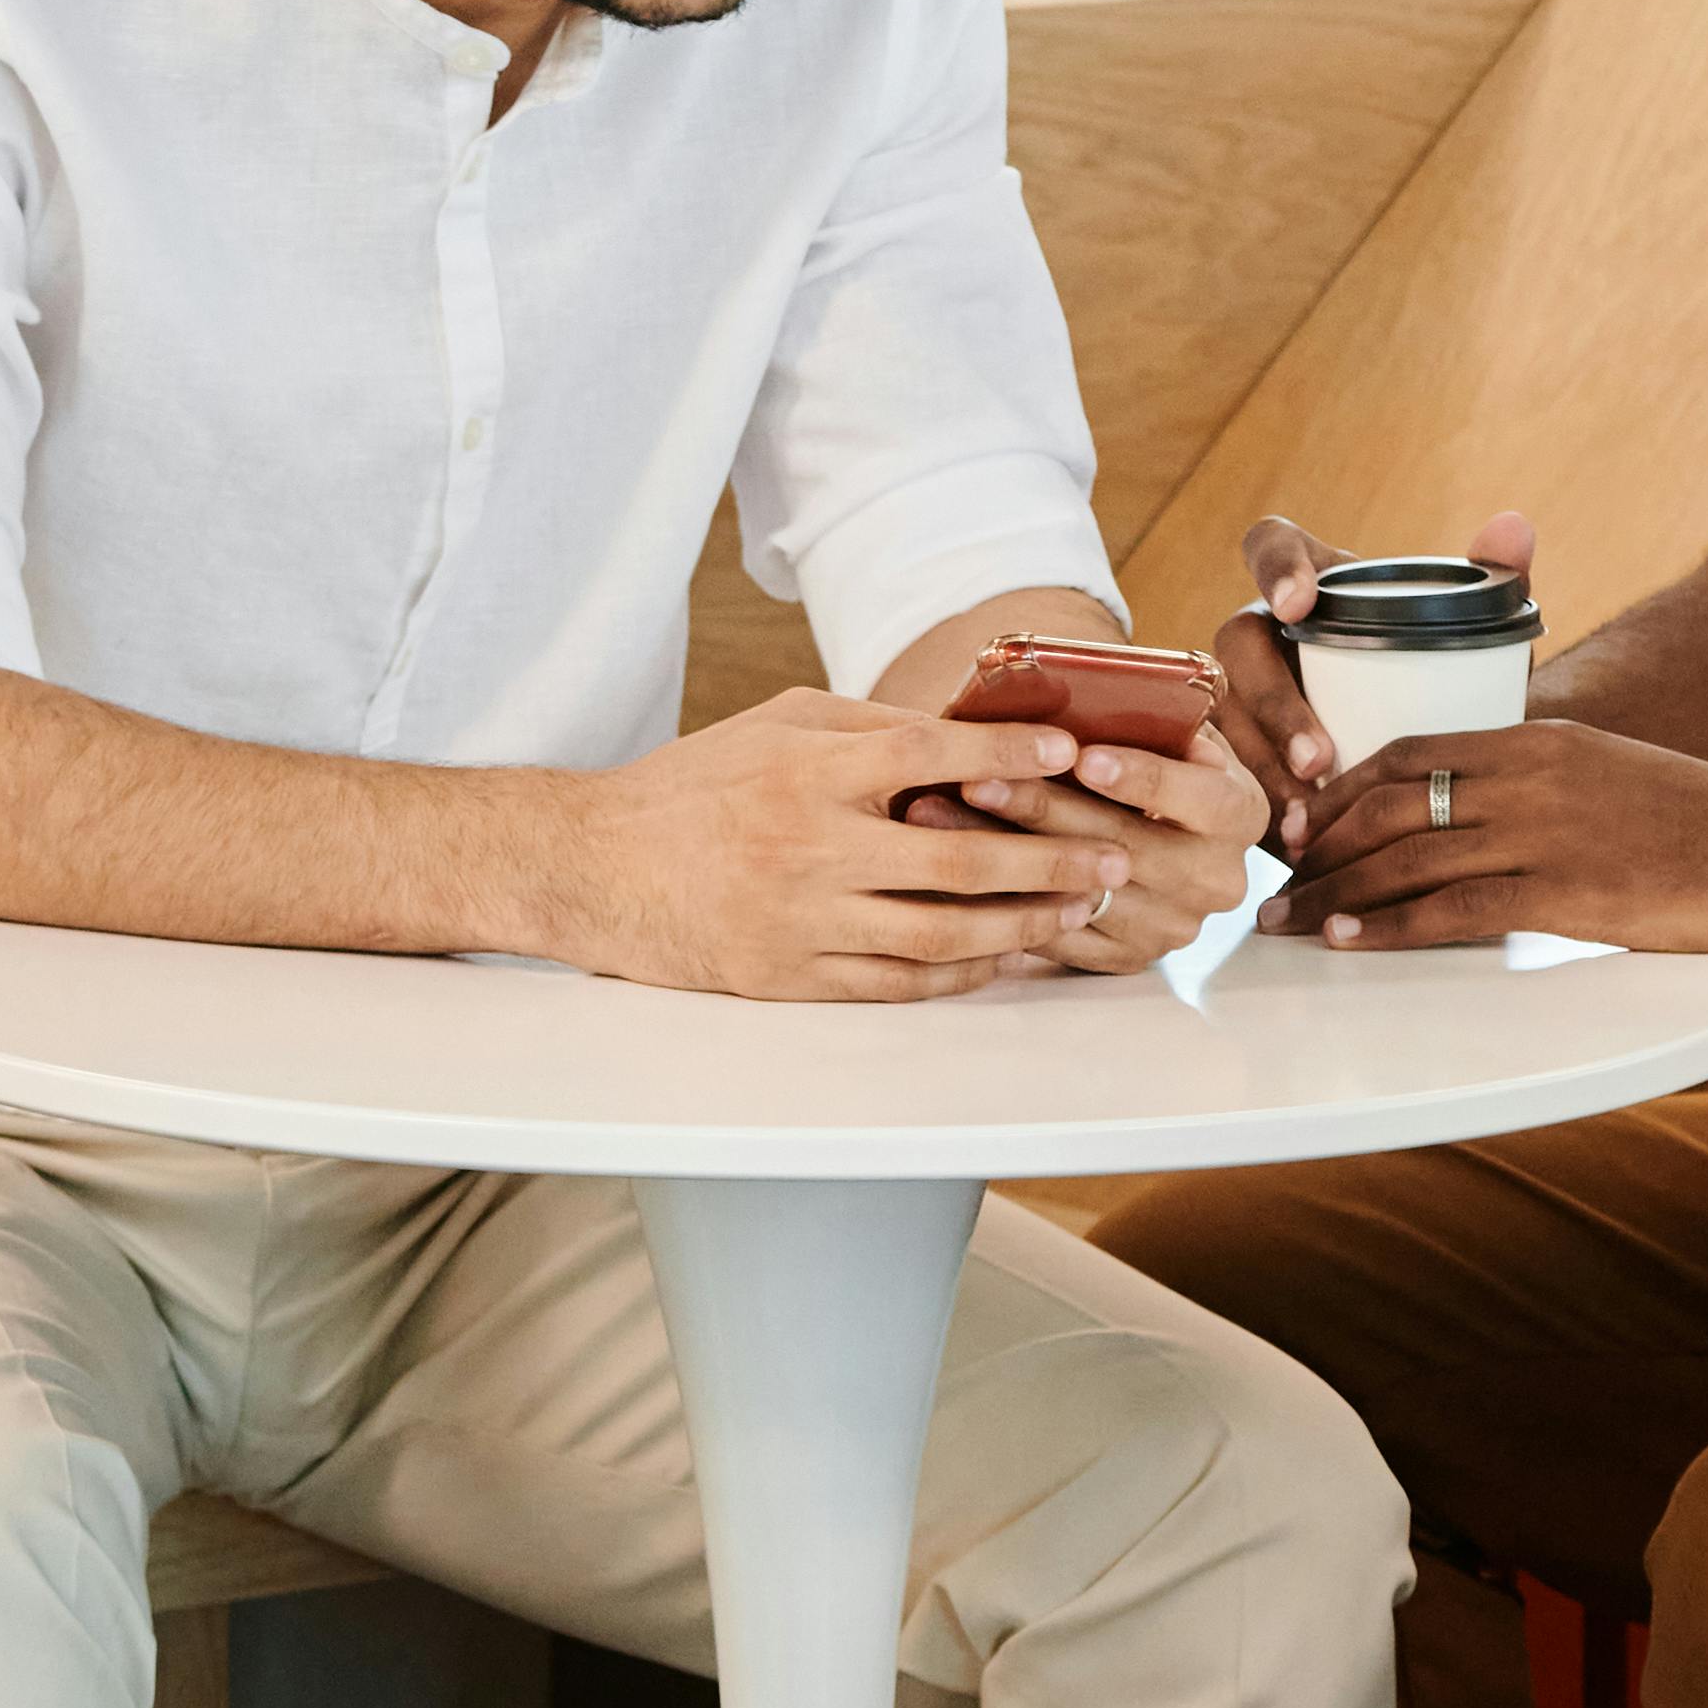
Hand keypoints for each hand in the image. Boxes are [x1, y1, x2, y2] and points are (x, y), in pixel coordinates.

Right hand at [556, 697, 1157, 1002]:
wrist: (595, 868)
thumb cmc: (693, 785)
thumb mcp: (773, 723)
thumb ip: (866, 724)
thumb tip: (963, 729)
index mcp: (805, 772)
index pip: (928, 755)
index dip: (1007, 751)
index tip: (1070, 749)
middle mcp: (810, 848)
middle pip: (958, 860)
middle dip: (1050, 860)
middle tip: (1113, 855)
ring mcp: (803, 921)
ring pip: (941, 935)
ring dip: (1024, 926)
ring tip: (1079, 911)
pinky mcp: (793, 978)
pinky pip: (899, 983)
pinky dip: (963, 973)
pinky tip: (1008, 956)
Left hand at [893, 695, 1271, 975]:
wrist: (1157, 821)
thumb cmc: (1149, 755)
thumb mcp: (1165, 727)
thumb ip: (1143, 714)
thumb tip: (1077, 686)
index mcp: (1240, 812)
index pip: (1202, 798)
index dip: (1143, 777)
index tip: (1083, 756)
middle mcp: (1218, 878)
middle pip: (1128, 850)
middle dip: (1046, 811)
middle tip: (979, 779)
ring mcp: (1174, 926)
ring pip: (1084, 894)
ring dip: (1004, 854)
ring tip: (942, 813)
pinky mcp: (1128, 957)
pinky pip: (1060, 935)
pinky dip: (1002, 899)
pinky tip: (950, 867)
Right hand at [1212, 504, 1543, 859]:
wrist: (1436, 752)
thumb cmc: (1445, 679)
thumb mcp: (1471, 636)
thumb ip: (1495, 578)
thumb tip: (1515, 525)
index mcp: (1311, 583)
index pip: (1271, 545)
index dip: (1275, 567)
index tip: (1300, 605)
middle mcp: (1262, 632)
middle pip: (1238, 647)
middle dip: (1271, 703)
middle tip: (1318, 758)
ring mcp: (1239, 694)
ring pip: (1222, 719)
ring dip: (1257, 767)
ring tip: (1306, 816)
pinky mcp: (1233, 754)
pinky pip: (1220, 777)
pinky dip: (1255, 810)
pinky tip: (1290, 844)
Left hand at [1292, 704, 1707, 959]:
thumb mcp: (1616, 779)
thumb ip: (1548, 789)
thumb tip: (1490, 822)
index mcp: (1543, 738)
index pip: (1411, 749)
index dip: (1343, 787)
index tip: (1305, 821)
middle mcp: (1534, 774)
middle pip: (1391, 799)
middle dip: (1320, 840)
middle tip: (1277, 873)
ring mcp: (1549, 832)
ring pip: (1407, 854)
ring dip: (1335, 889)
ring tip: (1288, 919)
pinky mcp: (1570, 893)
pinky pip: (1454, 909)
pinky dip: (1391, 924)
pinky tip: (1349, 939)